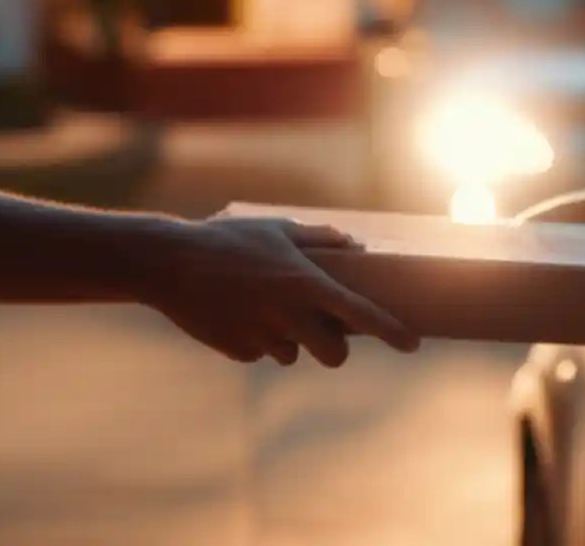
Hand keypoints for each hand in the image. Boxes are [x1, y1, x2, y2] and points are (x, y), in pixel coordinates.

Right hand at [142, 217, 418, 366]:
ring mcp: (262, 335)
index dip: (392, 331)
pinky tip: (234, 313)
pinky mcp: (237, 350)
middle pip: (334, 355)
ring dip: (287, 340)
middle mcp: (289, 313)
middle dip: (332, 348)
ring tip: (260, 307)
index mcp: (304, 282)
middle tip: (322, 333)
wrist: (169, 262)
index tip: (414, 344)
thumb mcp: (275, 229)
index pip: (362, 315)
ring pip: (291, 355)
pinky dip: (254, 340)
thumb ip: (318, 239)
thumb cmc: (227, 239)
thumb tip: (355, 244)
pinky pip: (258, 353)